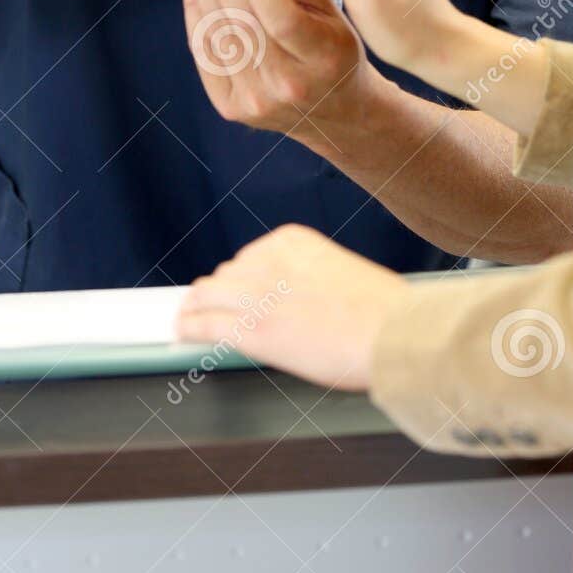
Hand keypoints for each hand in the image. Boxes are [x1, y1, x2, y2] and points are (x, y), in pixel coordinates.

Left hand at [175, 223, 410, 391]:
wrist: (391, 333)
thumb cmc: (380, 311)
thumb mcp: (339, 273)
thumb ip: (307, 277)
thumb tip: (292, 300)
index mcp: (292, 240)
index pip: (251, 255)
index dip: (241, 277)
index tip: (237, 287)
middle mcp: (268, 260)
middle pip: (227, 273)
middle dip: (222, 291)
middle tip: (211, 304)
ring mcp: (256, 294)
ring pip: (208, 295)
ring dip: (198, 306)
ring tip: (187, 315)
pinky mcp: (250, 329)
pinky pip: (204, 324)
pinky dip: (188, 327)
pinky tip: (181, 331)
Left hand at [179, 0, 366, 134]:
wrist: (333, 111)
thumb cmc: (333, 47)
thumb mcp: (329, 10)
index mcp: (324, 59)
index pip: (283, 21)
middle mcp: (287, 85)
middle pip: (242, 24)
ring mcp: (255, 101)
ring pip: (217, 34)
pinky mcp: (230, 106)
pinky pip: (204, 50)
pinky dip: (196, 10)